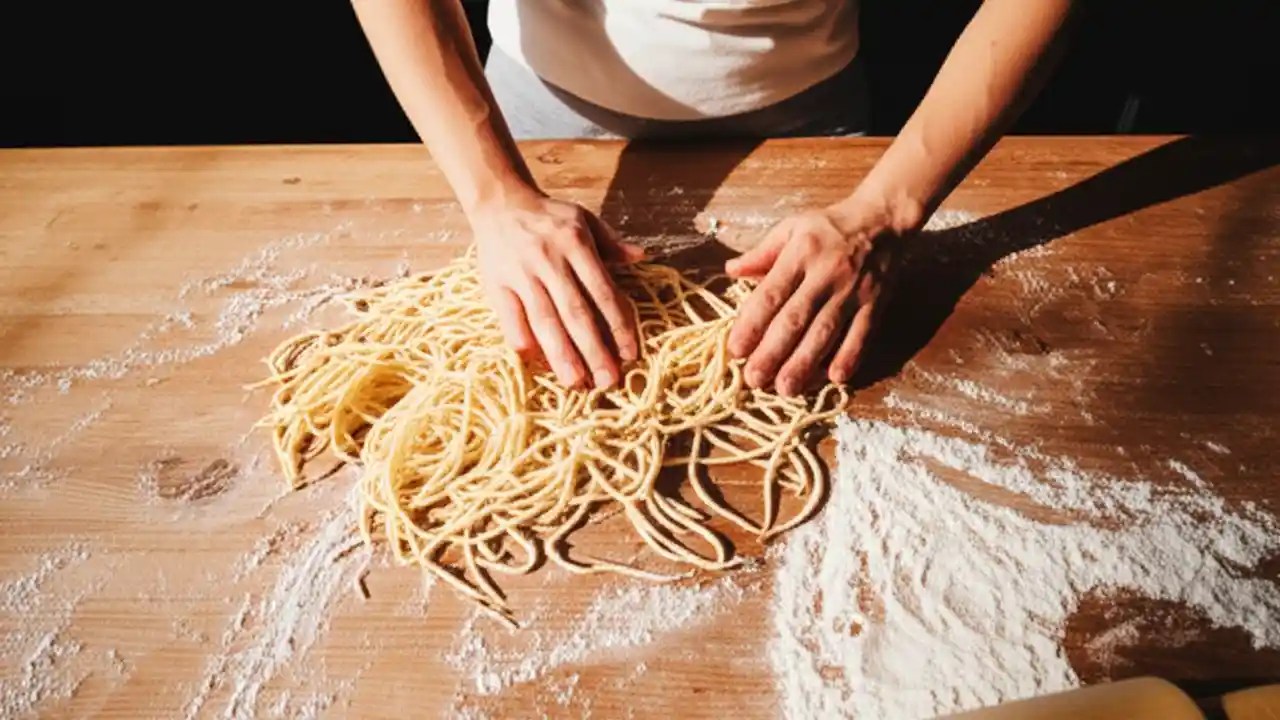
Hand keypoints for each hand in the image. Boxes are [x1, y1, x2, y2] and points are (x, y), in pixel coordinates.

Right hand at [470, 189, 643, 388]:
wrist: (499, 201)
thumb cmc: (548, 217)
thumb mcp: (584, 219)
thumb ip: (612, 243)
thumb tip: (642, 257)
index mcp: (576, 245)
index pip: (602, 292)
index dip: (618, 325)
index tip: (630, 354)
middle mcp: (550, 261)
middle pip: (575, 313)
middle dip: (594, 350)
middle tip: (608, 381)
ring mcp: (522, 275)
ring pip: (544, 321)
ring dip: (561, 355)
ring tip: (576, 383)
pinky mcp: (497, 285)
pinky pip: (511, 319)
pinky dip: (524, 341)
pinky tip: (538, 364)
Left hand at [725, 200, 901, 395]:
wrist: (883, 219)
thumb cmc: (829, 227)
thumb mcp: (792, 228)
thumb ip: (762, 253)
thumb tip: (730, 271)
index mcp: (800, 253)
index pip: (771, 293)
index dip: (752, 324)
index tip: (736, 350)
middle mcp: (826, 274)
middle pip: (796, 319)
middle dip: (773, 352)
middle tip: (754, 380)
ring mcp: (853, 291)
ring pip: (826, 332)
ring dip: (805, 363)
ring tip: (786, 389)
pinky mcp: (875, 303)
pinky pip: (862, 334)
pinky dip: (849, 357)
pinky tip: (834, 379)